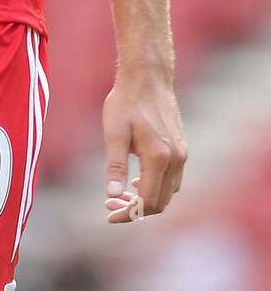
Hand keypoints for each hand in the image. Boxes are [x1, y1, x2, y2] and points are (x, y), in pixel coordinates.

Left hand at [102, 71, 186, 221]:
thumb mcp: (114, 132)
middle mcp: (176, 159)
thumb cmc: (126, 101)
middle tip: (110, 204)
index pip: (148, 202)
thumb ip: (115, 166)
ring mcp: (181, 154)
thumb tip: (112, 195)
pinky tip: (138, 178)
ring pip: (168, 192)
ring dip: (146, 198)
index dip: (128, 214)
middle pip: (160, 202)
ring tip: (121, 192)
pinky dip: (156, 186)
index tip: (109, 214)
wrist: (148, 76)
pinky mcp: (181, 147)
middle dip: (136, 209)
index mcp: (159, 157)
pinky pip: (173, 179)